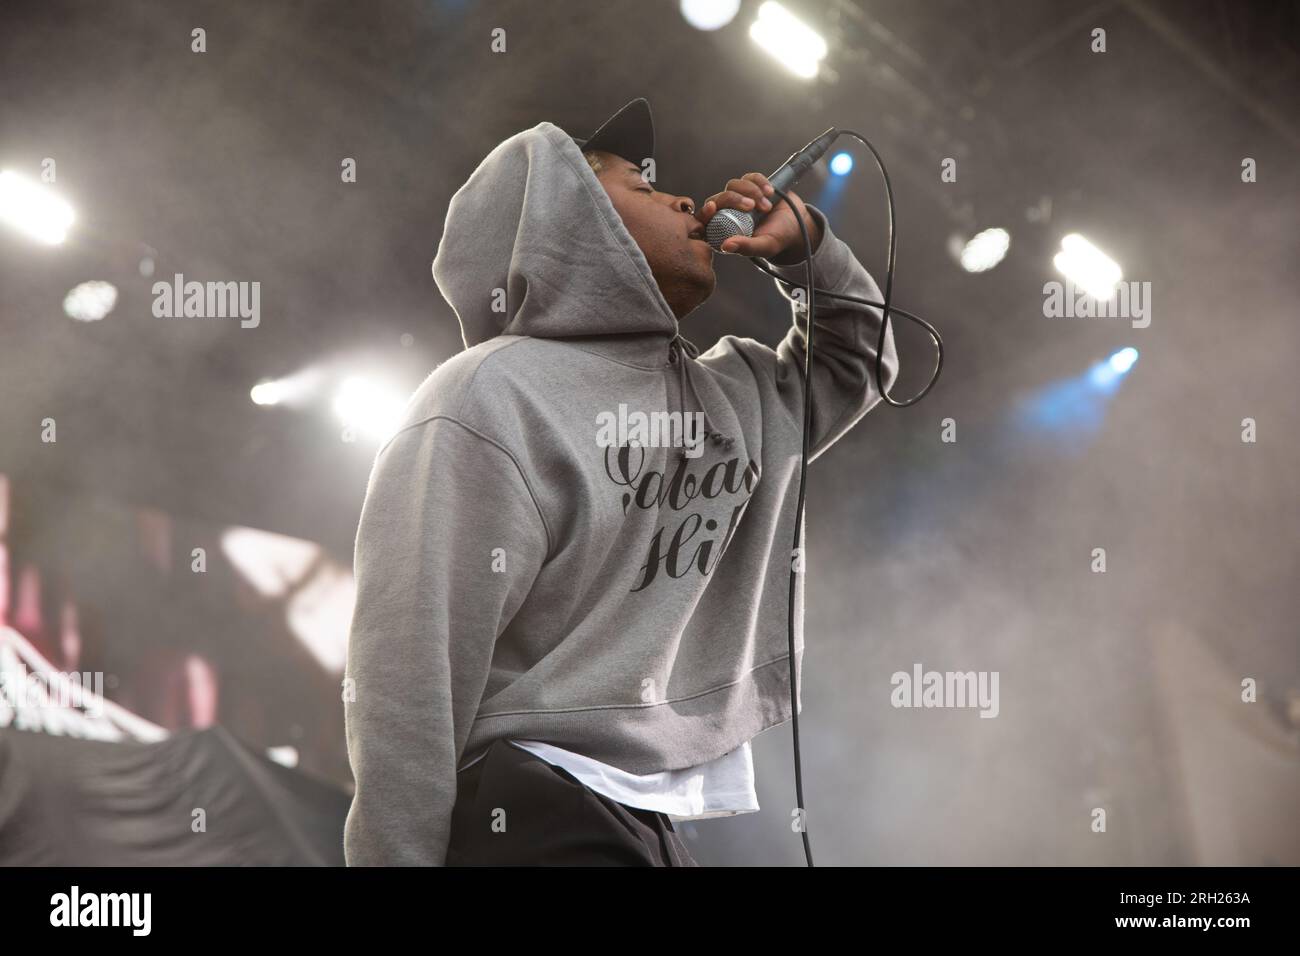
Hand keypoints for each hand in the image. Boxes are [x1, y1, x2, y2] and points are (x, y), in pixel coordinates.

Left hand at [697, 171, 820, 262]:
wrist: (797, 225)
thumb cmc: (778, 239)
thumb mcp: (764, 246)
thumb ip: (746, 247)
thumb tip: (725, 246)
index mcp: (726, 230)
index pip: (705, 220)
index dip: (705, 212)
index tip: (712, 207)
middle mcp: (729, 213)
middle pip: (718, 198)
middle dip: (733, 199)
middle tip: (752, 207)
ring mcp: (740, 197)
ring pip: (733, 184)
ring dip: (751, 192)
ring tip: (767, 206)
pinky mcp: (752, 185)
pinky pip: (750, 177)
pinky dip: (759, 182)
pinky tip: (770, 192)